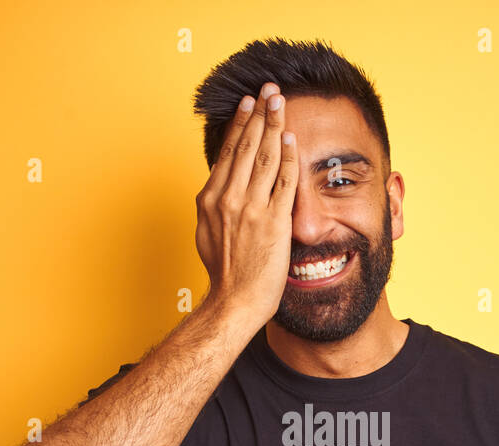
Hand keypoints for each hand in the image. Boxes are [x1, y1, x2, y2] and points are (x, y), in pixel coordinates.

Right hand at [194, 82, 298, 326]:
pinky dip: (287, 157)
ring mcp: (250, 209)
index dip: (239, 124)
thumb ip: (215, 208)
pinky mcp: (273, 221)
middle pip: (245, 147)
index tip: (247, 104)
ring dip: (273, 125)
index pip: (227, 153)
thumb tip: (218, 191)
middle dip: (258, 114)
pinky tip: (291, 138)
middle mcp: (227, 199)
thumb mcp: (207, 234)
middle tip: (268, 90)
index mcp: (209, 200)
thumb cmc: (225, 276)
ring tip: (280, 102)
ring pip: (263, 157)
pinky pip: (283, 181)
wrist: (234, 303)